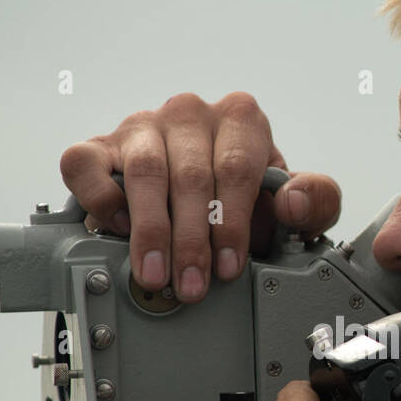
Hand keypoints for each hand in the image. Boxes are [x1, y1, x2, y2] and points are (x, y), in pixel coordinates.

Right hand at [59, 94, 340, 300]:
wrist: (200, 195)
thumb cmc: (247, 198)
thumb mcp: (294, 203)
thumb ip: (315, 201)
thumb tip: (291, 201)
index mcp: (240, 120)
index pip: (236, 167)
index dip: (232, 223)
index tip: (228, 266)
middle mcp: (189, 115)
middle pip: (190, 174)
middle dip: (191, 240)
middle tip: (191, 286)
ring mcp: (142, 127)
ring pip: (143, 171)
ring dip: (151, 230)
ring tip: (155, 275)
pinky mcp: (100, 145)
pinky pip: (85, 163)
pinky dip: (99, 199)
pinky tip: (117, 231)